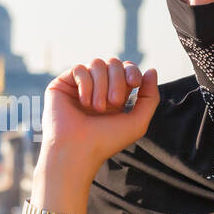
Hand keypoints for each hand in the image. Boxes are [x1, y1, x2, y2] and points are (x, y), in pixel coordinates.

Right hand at [39, 57, 159, 175]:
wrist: (78, 150)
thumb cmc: (106, 141)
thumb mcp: (137, 122)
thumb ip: (150, 97)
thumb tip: (151, 70)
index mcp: (114, 95)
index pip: (126, 69)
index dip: (132, 70)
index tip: (134, 83)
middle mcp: (96, 88)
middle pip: (113, 63)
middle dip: (117, 80)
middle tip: (114, 102)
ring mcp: (79, 86)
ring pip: (96, 63)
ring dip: (101, 85)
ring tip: (97, 108)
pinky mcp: (62, 84)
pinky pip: (79, 68)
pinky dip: (85, 84)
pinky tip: (83, 102)